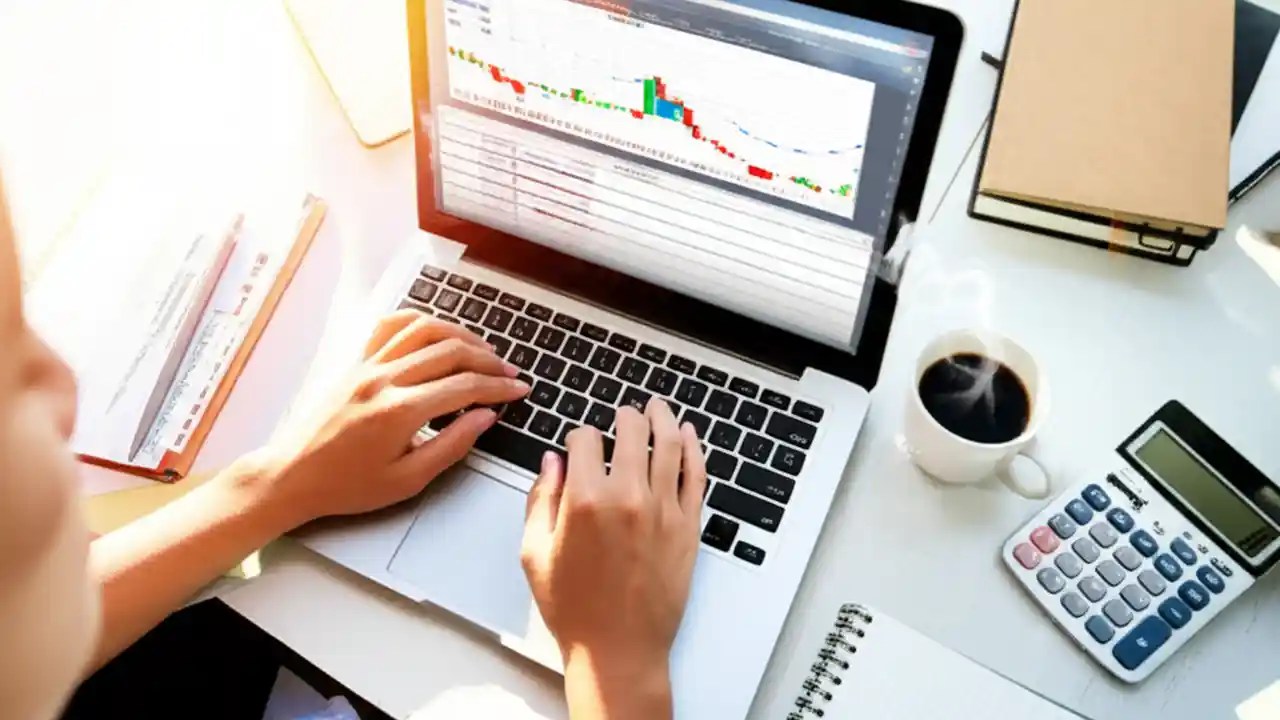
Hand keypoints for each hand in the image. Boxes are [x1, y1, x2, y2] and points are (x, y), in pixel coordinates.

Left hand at [237, 310, 530, 531]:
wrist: (292, 475)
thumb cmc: (346, 485)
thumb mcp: (408, 481)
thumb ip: (452, 446)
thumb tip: (486, 417)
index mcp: (400, 411)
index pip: (465, 387)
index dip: (499, 388)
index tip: (519, 391)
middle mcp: (384, 379)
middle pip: (451, 351)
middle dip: (489, 361)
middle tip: (508, 374)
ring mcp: (367, 365)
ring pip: (425, 329)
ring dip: (461, 335)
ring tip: (481, 351)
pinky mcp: (355, 362)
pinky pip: (391, 326)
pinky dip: (419, 322)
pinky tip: (436, 332)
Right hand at [521, 399, 706, 719]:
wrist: (618, 650)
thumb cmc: (575, 609)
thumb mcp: (535, 553)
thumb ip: (541, 499)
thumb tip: (551, 463)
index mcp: (585, 500)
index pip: (585, 439)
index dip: (578, 437)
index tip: (578, 445)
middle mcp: (629, 498)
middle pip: (631, 430)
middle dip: (624, 416)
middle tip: (623, 415)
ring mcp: (664, 510)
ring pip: (669, 443)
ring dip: (662, 417)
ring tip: (657, 406)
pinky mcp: (689, 527)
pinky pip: (696, 474)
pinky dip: (694, 448)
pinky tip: (688, 435)